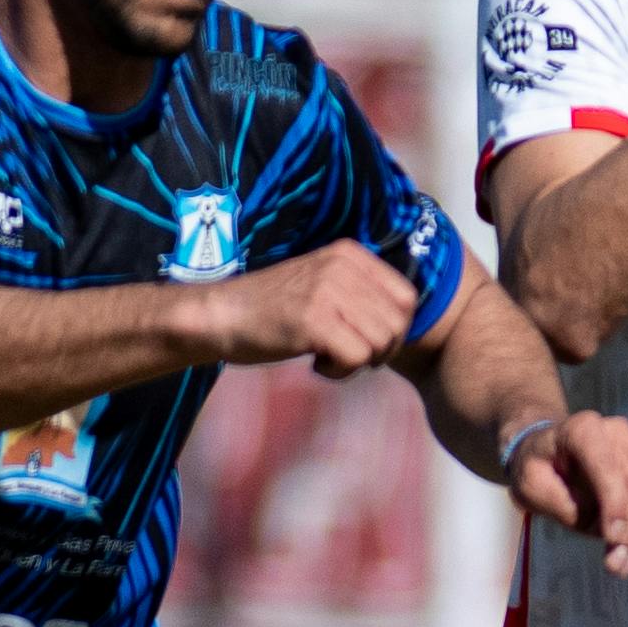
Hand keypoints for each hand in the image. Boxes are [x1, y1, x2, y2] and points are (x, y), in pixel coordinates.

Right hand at [217, 239, 425, 379]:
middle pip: (398, 324)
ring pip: (381, 342)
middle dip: (378, 351)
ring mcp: (328, 291)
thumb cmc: (273, 310)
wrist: (221, 315)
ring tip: (325, 356)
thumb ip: (361, 294)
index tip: (365, 342)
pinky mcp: (313, 320)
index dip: (395, 330)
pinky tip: (315, 364)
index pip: (407, 297)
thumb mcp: (323, 284)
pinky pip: (357, 358)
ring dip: (357, 363)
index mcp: (350, 254)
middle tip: (345, 355)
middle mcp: (342, 266)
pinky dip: (340, 373)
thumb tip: (405, 324)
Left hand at [505, 410, 627, 576]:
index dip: (615, 505)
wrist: (549, 452)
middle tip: (617, 566)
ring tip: (624, 565)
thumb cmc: (535, 469)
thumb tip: (599, 526)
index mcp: (583, 430)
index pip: (607, 468)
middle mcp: (616, 430)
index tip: (613, 539)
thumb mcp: (530, 488)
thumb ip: (560, 505)